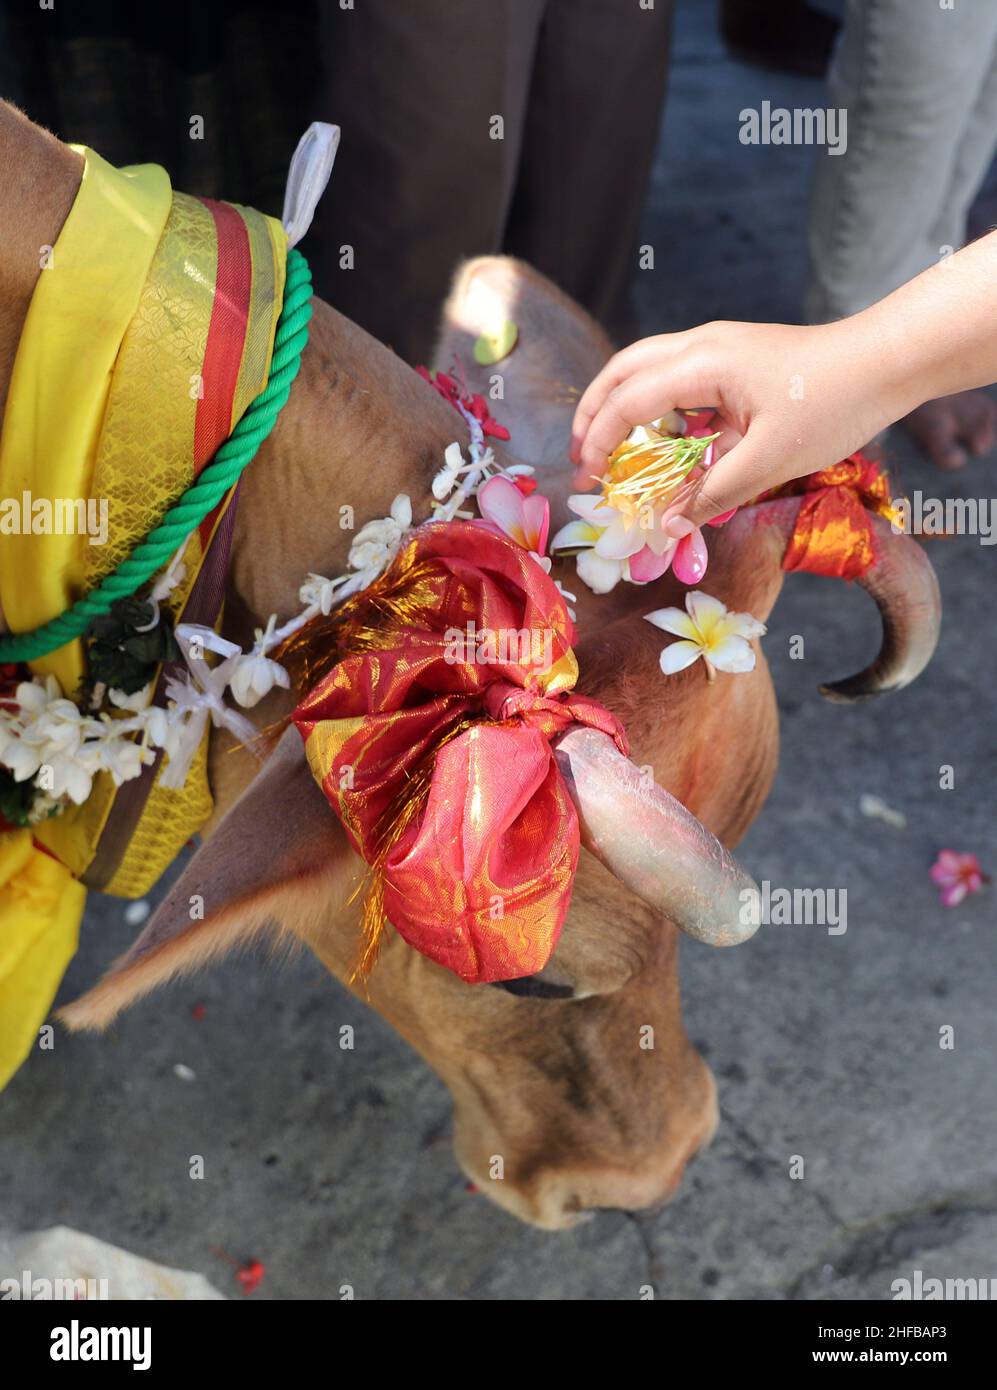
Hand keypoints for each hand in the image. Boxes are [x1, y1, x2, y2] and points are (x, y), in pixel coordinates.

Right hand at [569, 319, 906, 537]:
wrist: (883, 362)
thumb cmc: (832, 405)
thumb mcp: (769, 460)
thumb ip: (713, 494)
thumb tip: (671, 527)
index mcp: (701, 364)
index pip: (627, 402)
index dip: (599, 443)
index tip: (588, 483)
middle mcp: (700, 345)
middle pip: (621, 371)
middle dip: (592, 415)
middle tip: (582, 461)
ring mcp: (716, 345)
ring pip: (644, 367)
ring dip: (619, 406)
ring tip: (609, 449)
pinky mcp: (733, 356)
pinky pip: (674, 376)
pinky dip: (653, 405)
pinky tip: (661, 440)